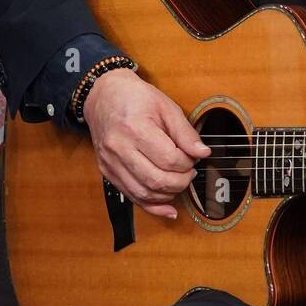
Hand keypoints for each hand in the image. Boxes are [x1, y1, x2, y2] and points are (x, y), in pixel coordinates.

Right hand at [81, 68, 210, 219]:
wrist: (103, 96)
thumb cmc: (135, 98)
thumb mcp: (166, 106)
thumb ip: (185, 132)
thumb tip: (202, 153)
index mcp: (134, 127)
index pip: (168, 159)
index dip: (187, 163)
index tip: (193, 157)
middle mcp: (118, 147)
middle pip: (156, 179)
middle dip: (181, 181)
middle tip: (190, 172)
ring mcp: (110, 162)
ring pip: (144, 193)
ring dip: (168, 194)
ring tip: (179, 182)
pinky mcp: (108, 172)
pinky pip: (131, 196)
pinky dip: (152, 206)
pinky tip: (168, 209)